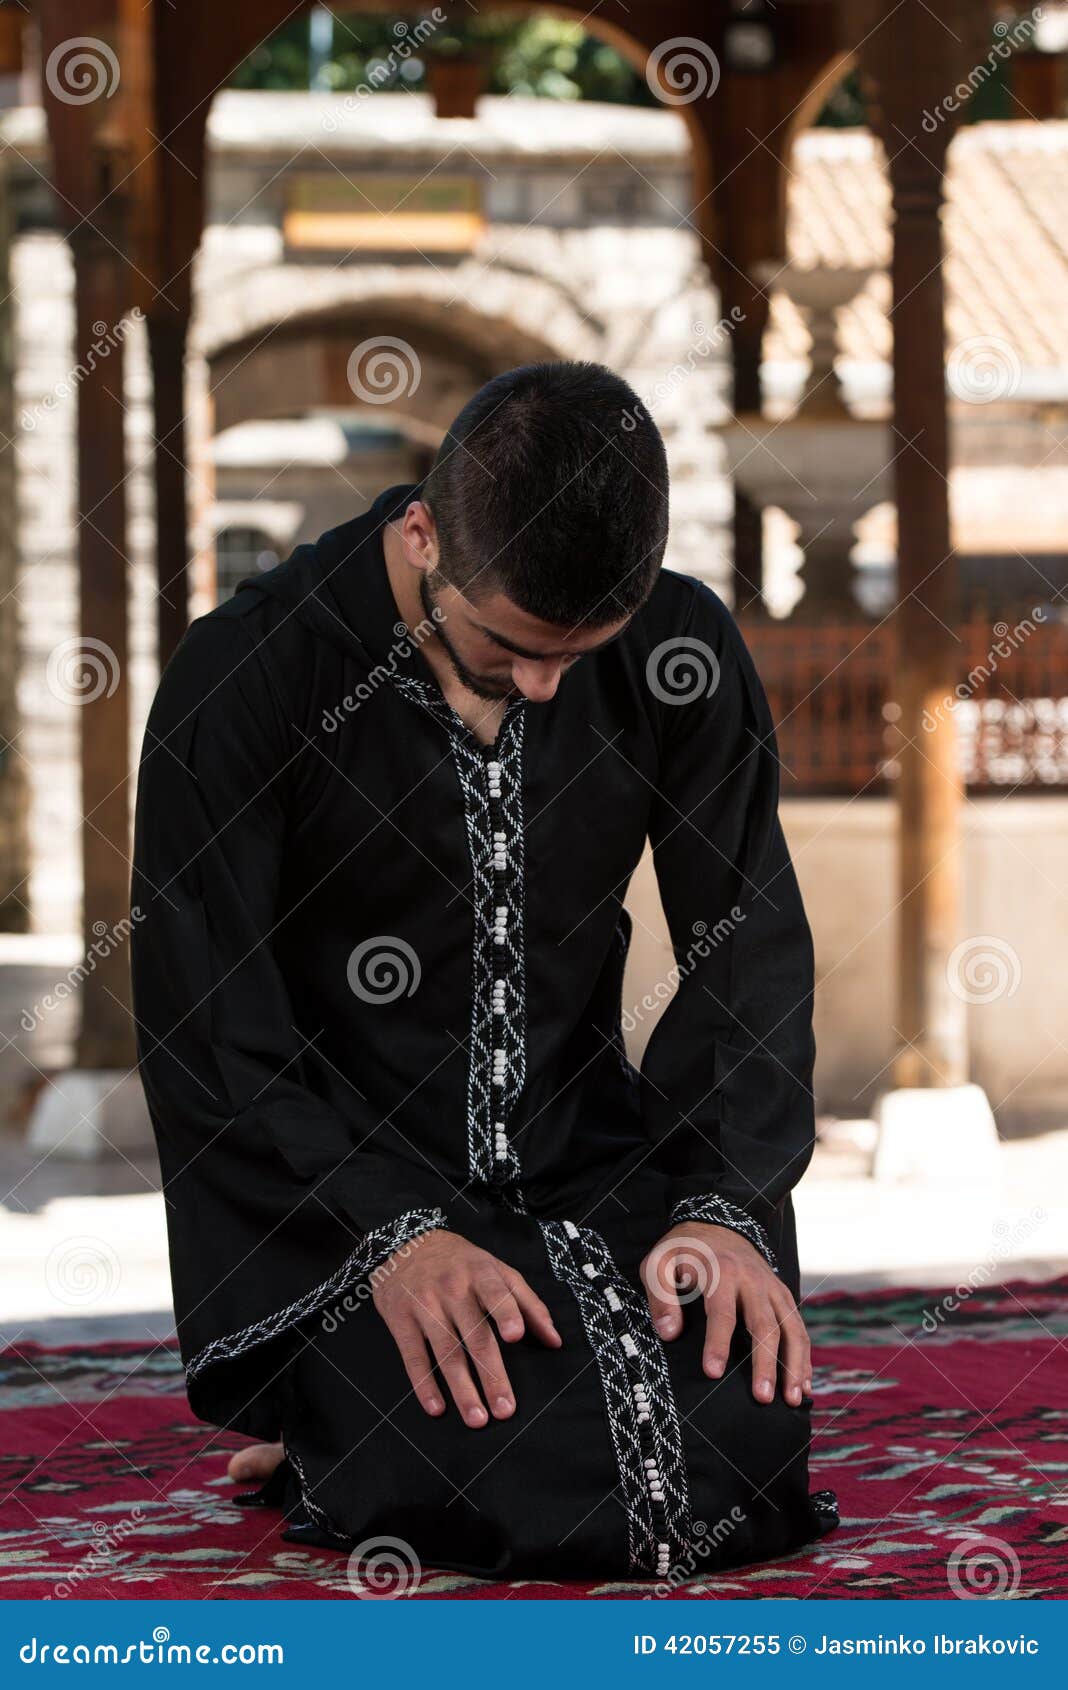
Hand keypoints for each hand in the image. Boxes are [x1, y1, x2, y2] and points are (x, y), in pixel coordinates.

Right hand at [372, 1228, 561, 1427]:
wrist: (406, 1245)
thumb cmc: (462, 1263)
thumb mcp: (497, 1270)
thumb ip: (528, 1303)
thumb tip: (555, 1341)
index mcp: (480, 1273)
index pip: (495, 1294)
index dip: (505, 1314)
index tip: (515, 1337)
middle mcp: (452, 1289)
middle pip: (474, 1335)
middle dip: (491, 1374)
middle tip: (505, 1408)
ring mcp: (424, 1305)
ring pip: (446, 1352)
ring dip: (462, 1389)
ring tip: (478, 1418)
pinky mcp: (400, 1321)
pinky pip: (413, 1357)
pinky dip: (424, 1384)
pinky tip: (436, 1408)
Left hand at [641, 1222, 810, 1405]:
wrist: (717, 1223)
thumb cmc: (683, 1251)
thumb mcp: (658, 1264)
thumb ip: (660, 1297)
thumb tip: (669, 1333)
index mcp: (720, 1272)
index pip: (722, 1312)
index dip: (717, 1343)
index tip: (713, 1373)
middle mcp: (753, 1280)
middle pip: (765, 1325)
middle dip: (765, 1363)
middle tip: (762, 1398)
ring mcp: (772, 1288)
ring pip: (791, 1328)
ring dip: (794, 1365)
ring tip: (792, 1400)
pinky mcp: (783, 1295)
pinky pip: (799, 1327)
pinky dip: (805, 1357)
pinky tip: (804, 1385)